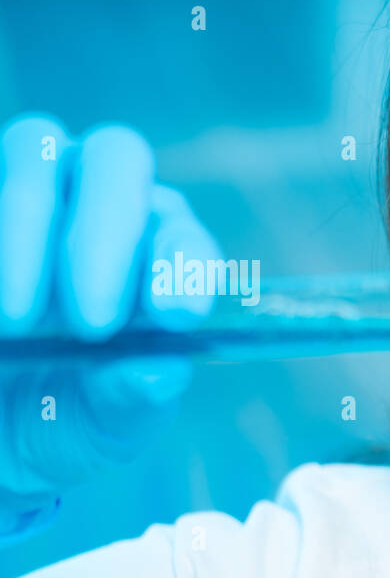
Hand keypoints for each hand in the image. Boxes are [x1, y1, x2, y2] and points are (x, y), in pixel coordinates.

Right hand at [0, 113, 220, 540]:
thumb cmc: (60, 421)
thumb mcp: (106, 429)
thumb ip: (132, 398)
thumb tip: (157, 368)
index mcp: (157, 259)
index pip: (182, 236)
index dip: (182, 264)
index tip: (174, 315)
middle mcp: (98, 209)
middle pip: (117, 158)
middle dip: (107, 232)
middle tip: (92, 321)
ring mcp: (24, 194)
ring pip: (37, 149)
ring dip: (28, 227)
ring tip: (19, 322)